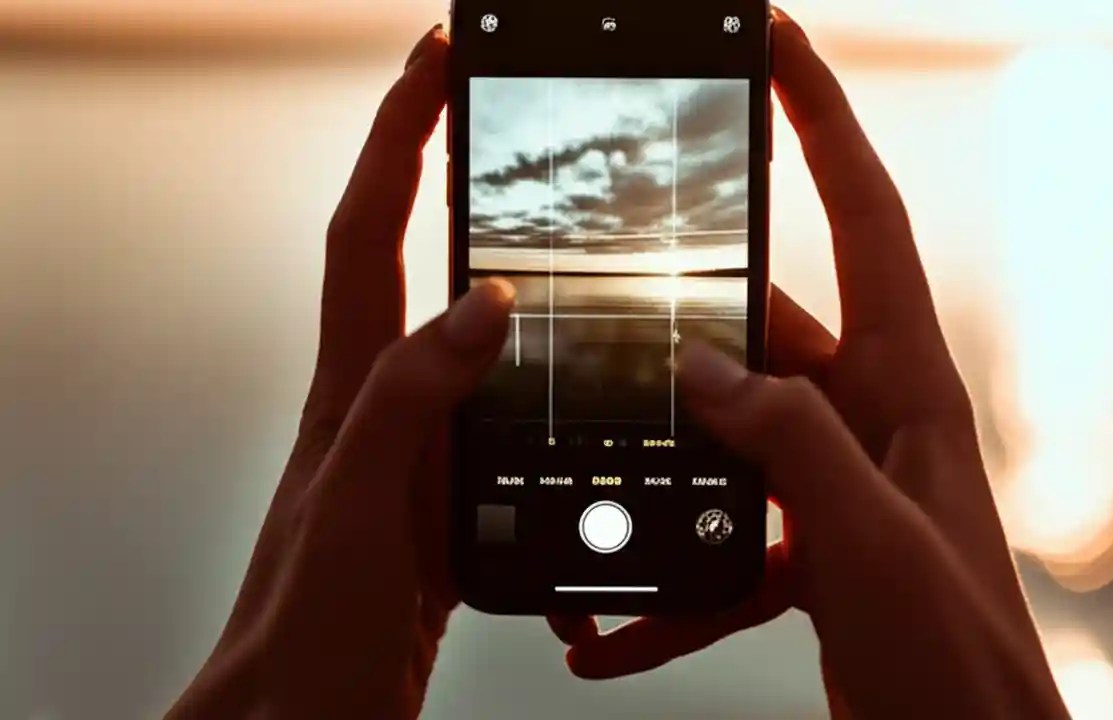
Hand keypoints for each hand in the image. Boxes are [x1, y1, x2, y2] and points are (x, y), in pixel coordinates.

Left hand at [166, 27, 508, 718]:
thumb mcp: (365, 507)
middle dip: (440, 173)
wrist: (303, 718)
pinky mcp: (447, 495)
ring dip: (502, 276)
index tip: (435, 67)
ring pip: (464, 338)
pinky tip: (570, 399)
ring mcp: (415, 447)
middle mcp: (381, 405)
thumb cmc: (308, 629)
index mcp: (353, 392)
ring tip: (552, 233)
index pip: (367, 236)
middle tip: (485, 111)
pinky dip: (538, 392)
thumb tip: (482, 304)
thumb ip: (412, 401)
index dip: (398, 141)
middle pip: (408, 261)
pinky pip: (497, 419)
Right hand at [553, 11, 1069, 718]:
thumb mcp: (867, 539)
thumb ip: (789, 440)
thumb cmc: (952, 654)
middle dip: (686, 321)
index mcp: (906, 387)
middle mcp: (868, 418)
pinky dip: (668, 578)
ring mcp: (832, 480)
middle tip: (607, 311)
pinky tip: (613, 625)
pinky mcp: (805, 545)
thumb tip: (702, 366)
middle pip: (765, 327)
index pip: (865, 218)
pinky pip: (719, 536)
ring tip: (595, 494)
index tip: (778, 46)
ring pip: (725, 434)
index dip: (824, 122)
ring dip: (662, 469)